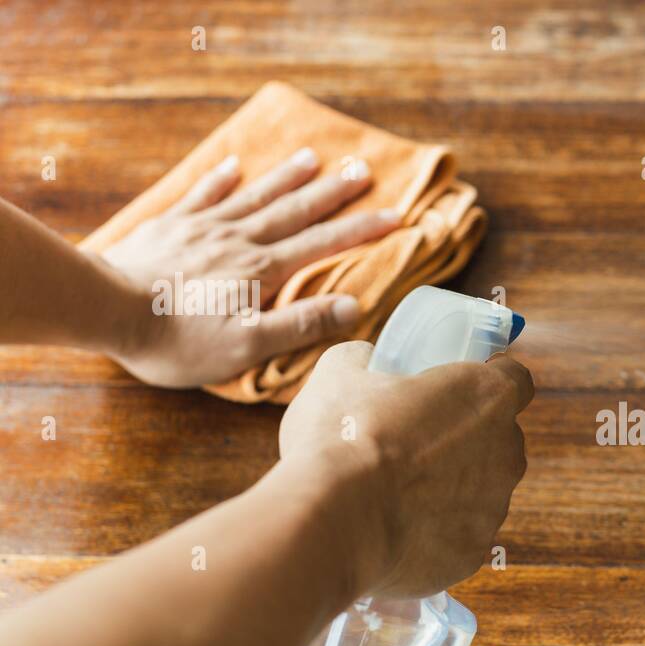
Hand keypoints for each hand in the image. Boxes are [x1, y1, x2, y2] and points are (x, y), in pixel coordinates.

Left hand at [95, 149, 399, 386]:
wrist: (106, 310)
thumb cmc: (179, 338)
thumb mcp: (248, 344)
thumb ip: (302, 323)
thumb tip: (354, 305)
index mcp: (263, 269)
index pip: (324, 245)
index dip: (362, 230)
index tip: (396, 215)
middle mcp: (240, 239)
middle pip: (295, 210)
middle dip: (333, 192)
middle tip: (362, 169)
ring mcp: (204, 227)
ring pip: (256, 195)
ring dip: (287, 177)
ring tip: (313, 158)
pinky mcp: (171, 226)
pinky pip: (204, 194)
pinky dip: (223, 178)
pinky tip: (236, 165)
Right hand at [279, 341, 533, 597]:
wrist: (333, 523)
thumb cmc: (341, 437)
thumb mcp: (341, 371)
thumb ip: (369, 359)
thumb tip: (370, 364)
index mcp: (488, 397)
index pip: (515, 378)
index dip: (488, 379)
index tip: (458, 386)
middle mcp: (507, 452)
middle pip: (498, 439)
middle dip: (464, 439)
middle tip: (411, 442)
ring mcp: (494, 508)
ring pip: (479, 492)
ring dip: (448, 488)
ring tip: (391, 493)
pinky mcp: (473, 554)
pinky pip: (456, 536)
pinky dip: (432, 533)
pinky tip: (391, 529)